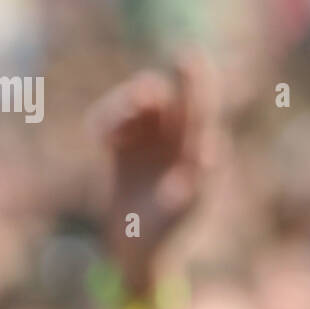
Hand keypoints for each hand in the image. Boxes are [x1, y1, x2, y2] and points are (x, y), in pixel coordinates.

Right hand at [89, 50, 218, 291]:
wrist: (139, 253)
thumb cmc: (168, 236)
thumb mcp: (183, 212)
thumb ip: (195, 182)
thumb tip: (208, 153)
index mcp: (198, 152)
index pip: (199, 111)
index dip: (195, 83)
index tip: (188, 55)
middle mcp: (177, 141)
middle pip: (164, 100)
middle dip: (145, 96)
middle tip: (136, 100)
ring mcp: (151, 143)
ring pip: (137, 106)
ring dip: (121, 111)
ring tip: (108, 136)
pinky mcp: (125, 148)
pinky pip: (114, 121)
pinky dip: (106, 123)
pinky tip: (101, 140)